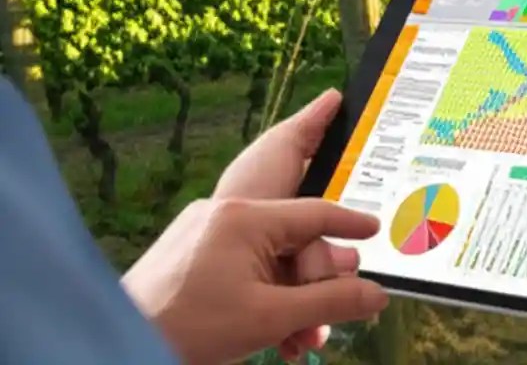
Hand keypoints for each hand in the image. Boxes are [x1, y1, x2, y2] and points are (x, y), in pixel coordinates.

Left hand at [214, 89, 352, 359]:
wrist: (119, 345)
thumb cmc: (189, 328)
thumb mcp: (272, 318)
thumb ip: (332, 302)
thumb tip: (377, 295)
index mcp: (244, 217)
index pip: (316, 211)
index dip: (351, 223)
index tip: (375, 230)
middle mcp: (223, 215)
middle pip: (294, 243)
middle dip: (314, 287)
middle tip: (325, 321)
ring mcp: (204, 235)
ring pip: (270, 261)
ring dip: (292, 301)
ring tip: (298, 341)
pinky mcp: (191, 257)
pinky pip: (244, 270)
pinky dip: (264, 299)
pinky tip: (273, 336)